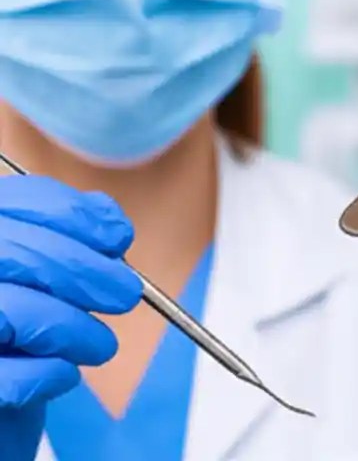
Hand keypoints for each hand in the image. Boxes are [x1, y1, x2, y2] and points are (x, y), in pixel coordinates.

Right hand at [0, 176, 141, 460]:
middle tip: (125, 295)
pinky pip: (3, 376)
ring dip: (72, 327)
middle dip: (80, 270)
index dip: (71, 214)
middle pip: (9, 250)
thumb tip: (110, 221)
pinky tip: (64, 375)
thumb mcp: (43, 281)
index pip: (13, 200)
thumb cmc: (14, 343)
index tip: (119, 237)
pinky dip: (46, 374)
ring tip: (100, 345)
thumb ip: (67, 241)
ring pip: (8, 309)